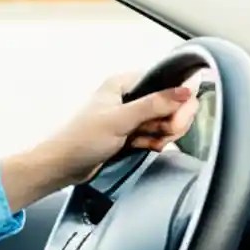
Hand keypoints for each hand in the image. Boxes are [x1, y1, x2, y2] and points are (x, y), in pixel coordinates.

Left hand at [46, 71, 200, 181]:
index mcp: (124, 83)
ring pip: (166, 121)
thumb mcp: (119, 120)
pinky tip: (143, 147)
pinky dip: (154, 142)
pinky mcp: (132, 133)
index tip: (175, 119)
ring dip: (162, 134)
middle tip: (160, 134)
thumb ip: (153, 105)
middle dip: (171, 122)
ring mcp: (131, 115)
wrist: (63, 166)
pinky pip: (157, 134)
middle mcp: (130, 96)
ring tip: (144, 142)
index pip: (167, 83)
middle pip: (171, 104)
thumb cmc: (81, 139)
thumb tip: (185, 91)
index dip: (178, 101)